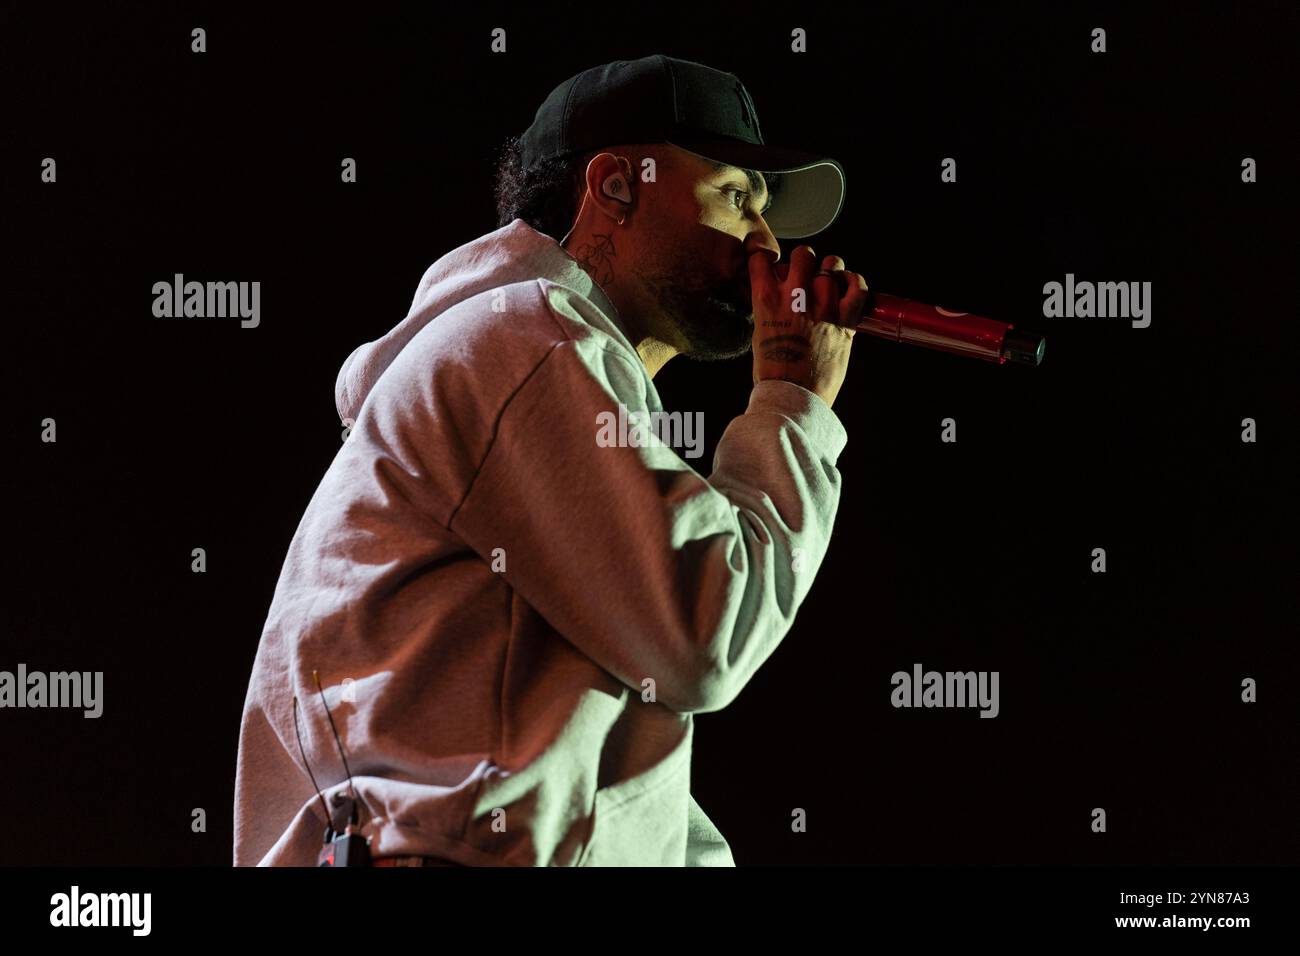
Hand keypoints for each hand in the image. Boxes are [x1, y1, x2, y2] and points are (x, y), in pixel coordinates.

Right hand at [748, 244, 867, 408]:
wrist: (793, 396)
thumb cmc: (775, 372)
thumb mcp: (760, 333)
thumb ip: (770, 309)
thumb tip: (781, 295)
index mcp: (766, 300)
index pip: (762, 259)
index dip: (768, 260)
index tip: (774, 267)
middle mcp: (795, 297)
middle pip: (803, 255)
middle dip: (804, 262)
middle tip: (806, 274)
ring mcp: (822, 307)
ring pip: (832, 266)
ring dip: (831, 272)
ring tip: (830, 281)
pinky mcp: (845, 321)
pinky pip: (858, 287)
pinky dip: (855, 282)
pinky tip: (849, 286)